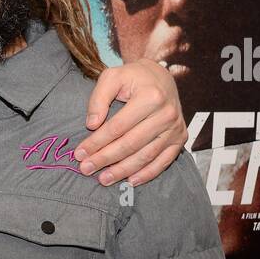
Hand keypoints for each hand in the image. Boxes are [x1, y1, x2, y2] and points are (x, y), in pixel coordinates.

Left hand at [74, 58, 185, 185]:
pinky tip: (130, 181)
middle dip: (105, 159)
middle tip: (86, 169)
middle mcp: (166, 113)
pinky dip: (147, 174)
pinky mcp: (180, 138)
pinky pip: (164, 161)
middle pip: (131, 143)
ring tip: (104, 179)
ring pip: (146, 156)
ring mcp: (175, 127)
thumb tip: (92, 124)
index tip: (79, 154)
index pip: (117, 127)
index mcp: (150, 96)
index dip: (97, 142)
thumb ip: (98, 98)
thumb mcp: (112, 77)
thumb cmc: (133, 77)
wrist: (160, 77)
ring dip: (123, 170)